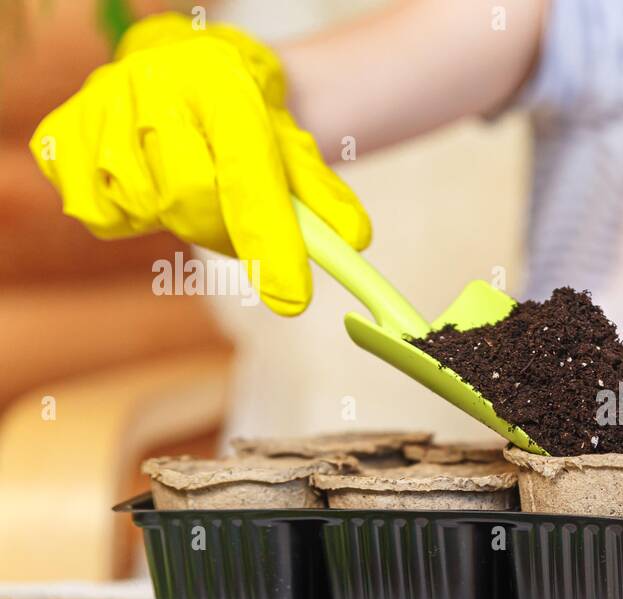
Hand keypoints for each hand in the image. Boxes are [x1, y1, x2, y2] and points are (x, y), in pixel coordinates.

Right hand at [28, 13, 370, 314]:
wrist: (180, 67)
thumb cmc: (240, 117)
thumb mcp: (289, 147)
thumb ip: (321, 197)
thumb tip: (352, 242)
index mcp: (222, 86)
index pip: (248, 177)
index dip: (271, 242)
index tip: (293, 300)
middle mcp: (154, 87)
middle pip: (190, 201)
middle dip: (222, 230)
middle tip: (236, 219)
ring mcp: (100, 108)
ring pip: (145, 210)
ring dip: (175, 217)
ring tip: (189, 177)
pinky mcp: (62, 137)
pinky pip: (101, 215)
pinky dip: (130, 214)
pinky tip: (146, 179)